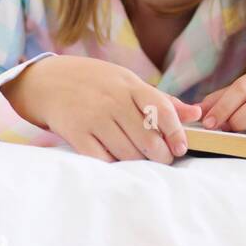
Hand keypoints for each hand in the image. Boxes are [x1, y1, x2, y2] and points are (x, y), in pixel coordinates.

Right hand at [5, 54, 202, 163]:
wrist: (49, 81)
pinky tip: (117, 160)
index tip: (181, 148)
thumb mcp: (128, 81)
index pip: (161, 109)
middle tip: (163, 159)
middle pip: (147, 138)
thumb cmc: (96, 82)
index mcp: (129, 85)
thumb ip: (161, 100)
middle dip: (161, 155)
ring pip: (127, 153)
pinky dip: (114, 165)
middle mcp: (113, 100)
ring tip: (141, 160)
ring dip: (139, 163)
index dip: (176, 132)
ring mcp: (93, 118)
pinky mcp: (76, 134)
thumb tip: (196, 114)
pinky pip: (103, 160)